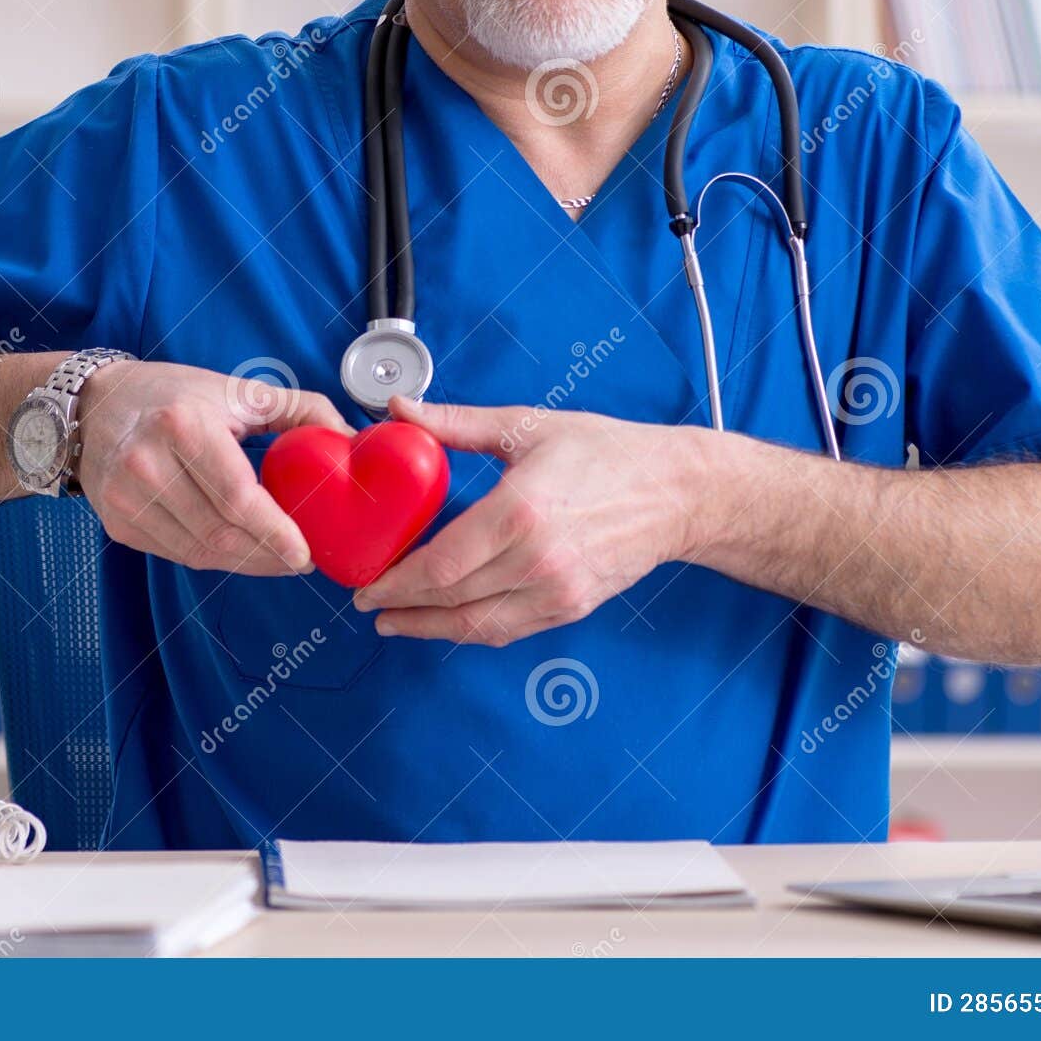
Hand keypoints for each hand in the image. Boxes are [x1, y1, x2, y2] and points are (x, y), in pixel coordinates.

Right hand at [75, 360, 351, 574]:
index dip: (274, 532)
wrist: (94, 405)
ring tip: (275, 555)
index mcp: (182, 425)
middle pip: (220, 532)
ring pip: (199, 552)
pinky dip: (214, 557)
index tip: (305, 553)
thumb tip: (349, 437)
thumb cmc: (174, 395)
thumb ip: (300, 409)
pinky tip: (238, 548)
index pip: (236, 496)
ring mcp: (126, 498)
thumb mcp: (238, 390)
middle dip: (267, 554)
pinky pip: (178, 554)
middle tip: (300, 558)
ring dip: (244, 561)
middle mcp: (146, 464)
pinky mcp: (117, 523)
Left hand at [353, 395, 695, 644]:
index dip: (396, 581)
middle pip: (451, 599)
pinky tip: (446, 621)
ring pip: (477, 626)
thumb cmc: (606, 453)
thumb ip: (456, 423)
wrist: (674, 492)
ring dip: (430, 628)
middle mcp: (538, 561)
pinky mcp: (571, 608)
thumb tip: (399, 410)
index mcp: (521, 512)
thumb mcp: (526, 425)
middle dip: (402, 605)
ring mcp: (557, 591)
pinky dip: (471, 630)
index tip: (366, 582)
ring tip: (395, 621)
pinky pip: (508, 630)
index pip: (441, 565)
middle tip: (368, 601)